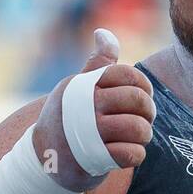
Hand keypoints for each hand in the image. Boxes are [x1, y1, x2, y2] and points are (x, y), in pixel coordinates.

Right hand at [32, 29, 156, 191]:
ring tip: (139, 136)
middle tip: (145, 118)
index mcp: (84, 86)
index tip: (143, 95)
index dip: (143, 85)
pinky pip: (131, 154)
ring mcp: (90, 134)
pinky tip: (129, 153)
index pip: (126, 75)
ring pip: (137, 128)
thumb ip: (97, 63)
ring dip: (145, 134)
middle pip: (136, 100)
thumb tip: (104, 33)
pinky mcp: (95, 160)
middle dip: (148, 111)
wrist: (43, 158)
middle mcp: (86, 107)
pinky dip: (136, 154)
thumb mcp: (77, 88)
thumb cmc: (67, 118)